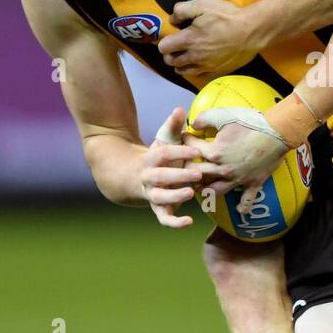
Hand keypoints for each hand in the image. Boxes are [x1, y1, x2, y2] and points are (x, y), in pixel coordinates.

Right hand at [139, 107, 203, 228]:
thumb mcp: (164, 140)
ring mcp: (153, 195)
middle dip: (179, 175)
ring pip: (160, 198)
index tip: (195, 150)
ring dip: (175, 196)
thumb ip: (173, 126)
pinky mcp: (159, 209)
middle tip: (198, 173)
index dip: (179, 152)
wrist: (134, 178)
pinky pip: (164, 219)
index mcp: (151, 159)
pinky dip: (175, 223)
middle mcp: (149, 178)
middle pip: (161, 177)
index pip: (164, 154)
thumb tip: (180, 109)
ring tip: (191, 193)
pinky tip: (190, 222)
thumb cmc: (157, 157)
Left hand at [159, 0, 257, 77]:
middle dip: (170, 54)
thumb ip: (182, 10)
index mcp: (188, 39)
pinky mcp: (217, 72)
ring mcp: (206, 66)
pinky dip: (195, 71)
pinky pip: (199, 76)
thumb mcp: (203, 4)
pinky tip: (199, 64)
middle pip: (171, 62)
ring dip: (180, 65)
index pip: (164, 48)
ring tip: (186, 56)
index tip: (170, 38)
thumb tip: (172, 19)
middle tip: (177, 47)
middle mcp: (194, 56)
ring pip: (183, 71)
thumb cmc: (228, 16)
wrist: (252, 31)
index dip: (164, 42)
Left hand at [183, 106, 287, 211]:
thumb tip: (193, 124)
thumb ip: (204, 118)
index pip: (192, 148)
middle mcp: (224, 169)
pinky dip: (243, 206)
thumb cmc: (251, 122)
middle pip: (198, 174)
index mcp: (215, 152)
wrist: (277, 132)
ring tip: (198, 188)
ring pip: (215, 190)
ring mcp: (238, 178)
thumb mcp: (224, 115)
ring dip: (205, 190)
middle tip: (183, 165)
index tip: (184, 136)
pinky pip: (247, 199)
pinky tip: (239, 210)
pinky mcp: (253, 182)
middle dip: (187, 168)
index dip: (186, 140)